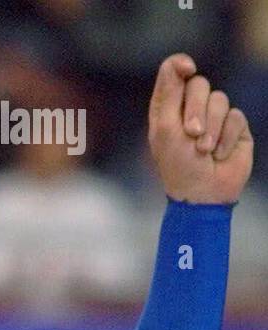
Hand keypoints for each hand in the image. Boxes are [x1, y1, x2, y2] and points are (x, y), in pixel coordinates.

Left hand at [149, 54, 252, 204]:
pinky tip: (219, 155)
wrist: (203, 195)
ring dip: (211, 128)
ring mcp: (214, 117)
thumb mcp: (166, 130)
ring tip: (204, 151)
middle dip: (196, 109)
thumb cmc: (178, 166)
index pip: (173, 73)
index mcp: (167, 109)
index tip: (188, 68)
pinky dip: (226, 137)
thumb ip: (169, 94)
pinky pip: (236, 116)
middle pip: (199, 85)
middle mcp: (190, 109)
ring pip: (220, 99)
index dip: (180, 66)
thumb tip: (178, 62)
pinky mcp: (234, 127)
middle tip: (192, 133)